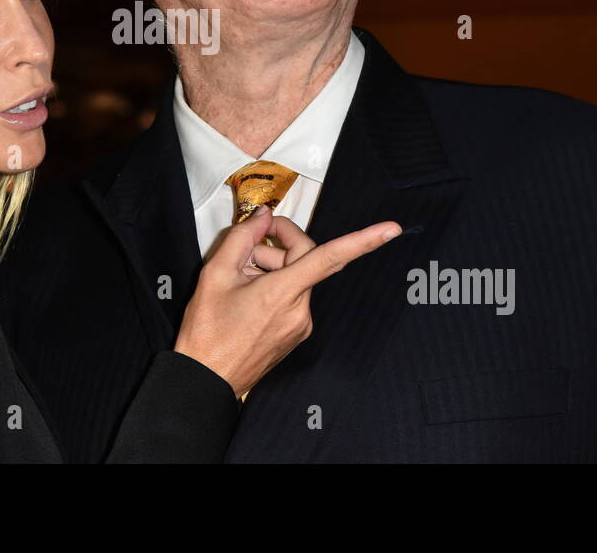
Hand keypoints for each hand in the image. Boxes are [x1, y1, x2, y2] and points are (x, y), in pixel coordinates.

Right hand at [173, 206, 403, 397]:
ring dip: (270, 267)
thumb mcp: (215, 275)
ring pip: (296, 278)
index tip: (391, 230)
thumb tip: (261, 217)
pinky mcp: (295, 334)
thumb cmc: (207, 333)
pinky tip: (246, 295)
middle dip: (276, 245)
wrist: (205, 380)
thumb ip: (241, 238)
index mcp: (283, 294)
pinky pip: (291, 297)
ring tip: (237, 279)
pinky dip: (273, 286)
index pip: (331, 259)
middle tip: (245, 245)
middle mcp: (300, 311)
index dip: (363, 240)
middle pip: (303, 259)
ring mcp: (300, 326)